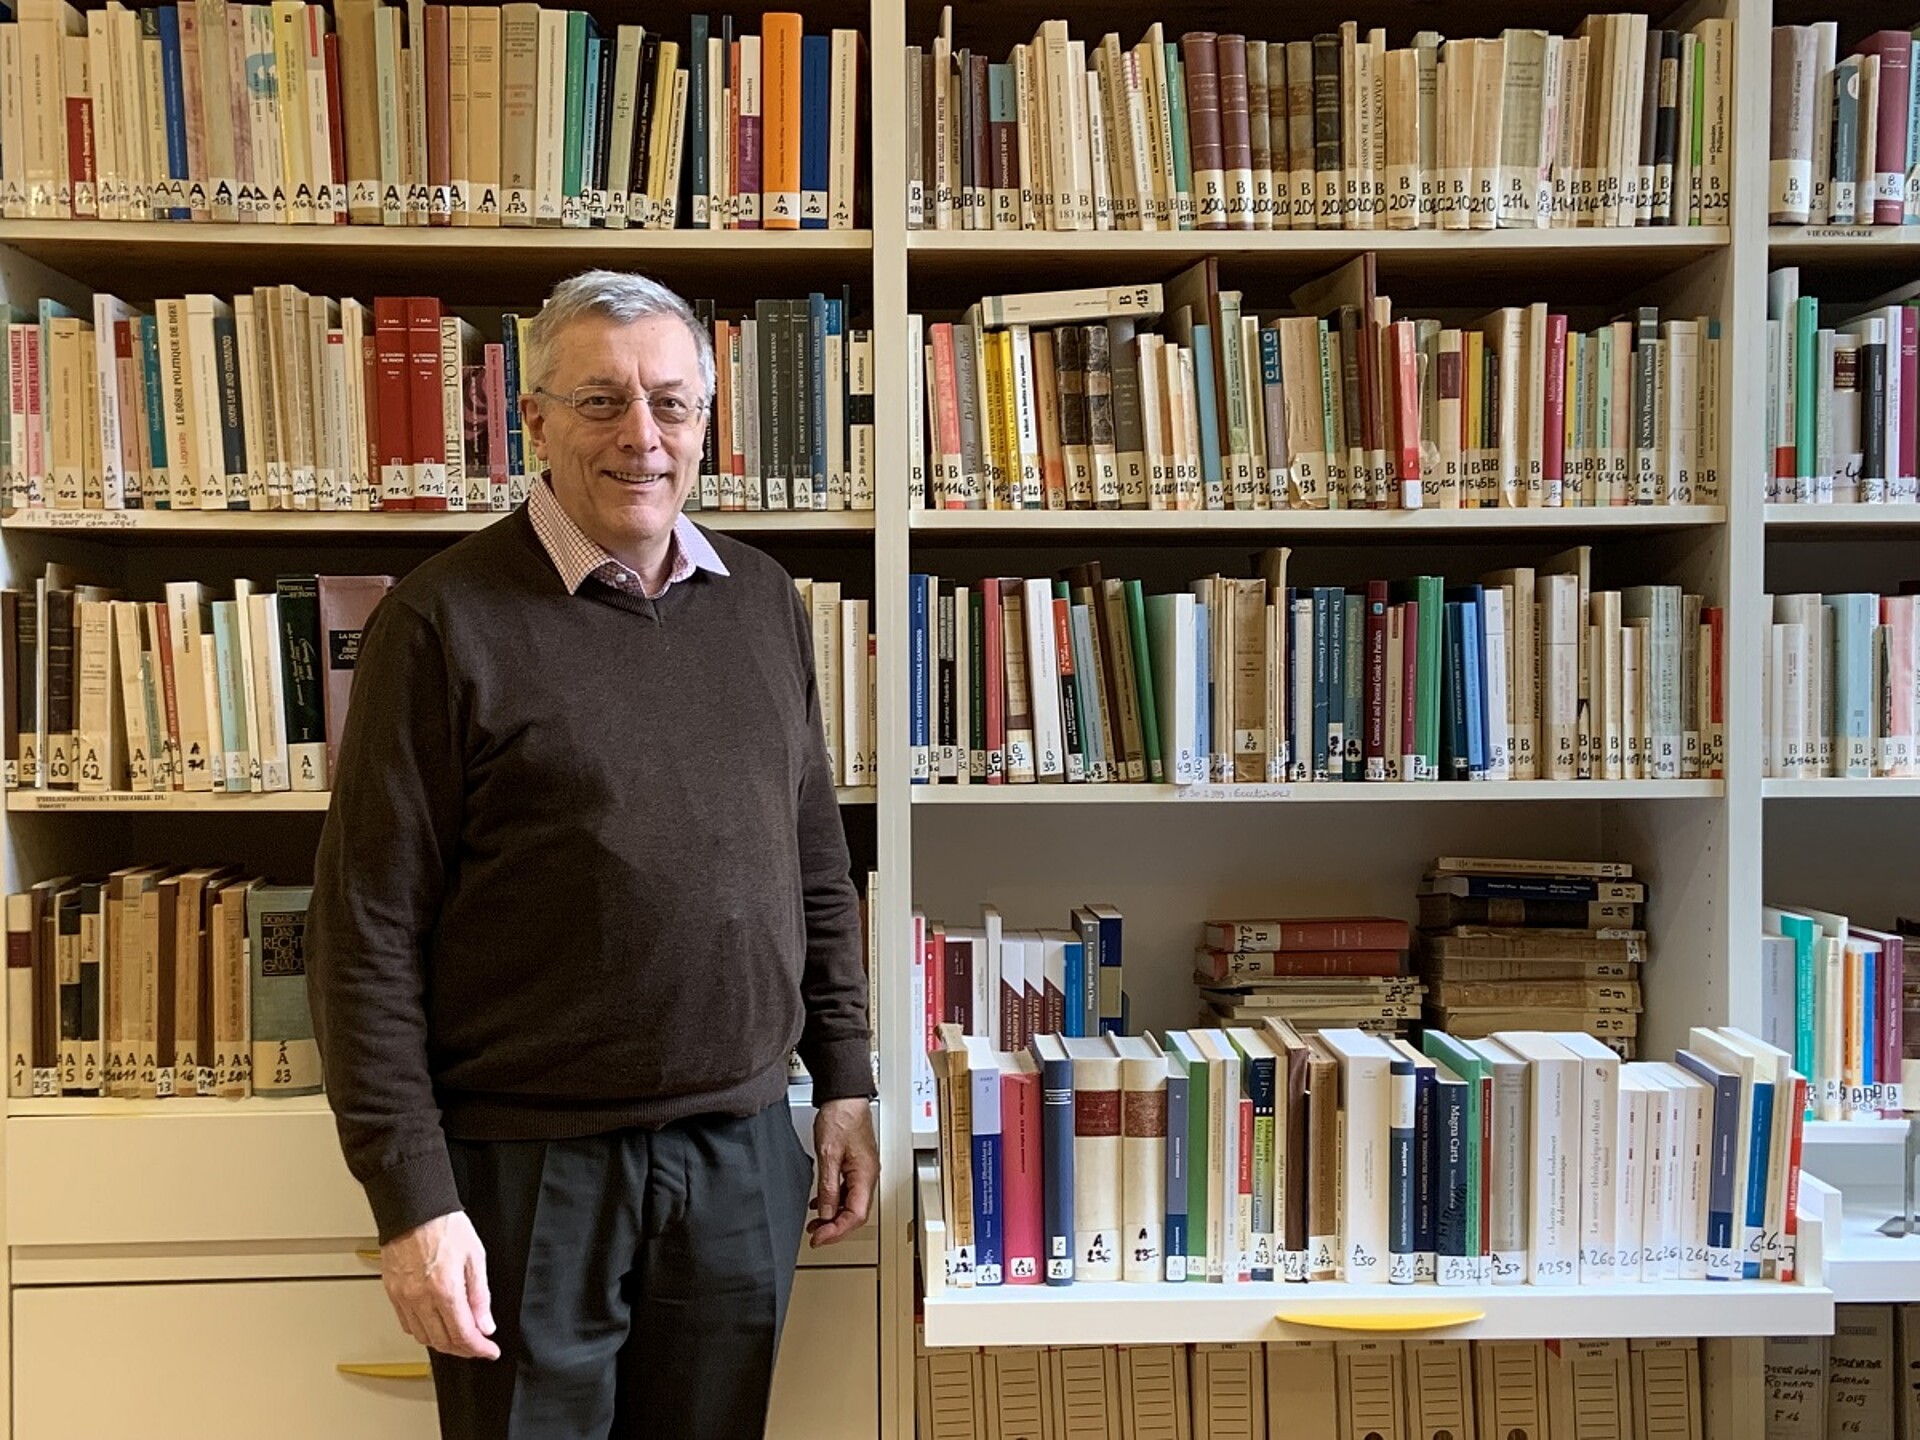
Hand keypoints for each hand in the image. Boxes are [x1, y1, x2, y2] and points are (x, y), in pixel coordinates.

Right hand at [381, 1211, 500, 1359]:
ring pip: (423, 1338)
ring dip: (443, 1343)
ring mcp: (403, 1298)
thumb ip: (480, 1295)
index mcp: (445, 1289)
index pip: (463, 1335)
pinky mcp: (392, 1293)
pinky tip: (434, 1324)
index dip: (479, 1348)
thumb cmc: (444, 1225)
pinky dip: (422, 1331)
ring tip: (458, 1336)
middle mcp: (421, 1298)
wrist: (414, 1209)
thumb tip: (485, 1324)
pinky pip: (406, 1324)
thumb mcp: (475, 1256)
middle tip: (477, 1345)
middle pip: (442, 1342)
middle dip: (463, 1349)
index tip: (489, 1350)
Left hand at [808, 1097, 878, 1246]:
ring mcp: (863, 1171)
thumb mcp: (828, 1154)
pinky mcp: (856, 1166)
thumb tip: (825, 1213)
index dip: (837, 1231)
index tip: (819, 1238)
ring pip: (851, 1205)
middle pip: (856, 1214)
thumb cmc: (841, 1117)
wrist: (845, 1096)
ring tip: (815, 1224)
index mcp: (865, 1175)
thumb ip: (828, 1187)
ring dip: (833, 1217)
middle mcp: (868, 1176)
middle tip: (815, 1235)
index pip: (856, 1215)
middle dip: (835, 1228)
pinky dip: (833, 1202)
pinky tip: (819, 1204)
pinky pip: (847, 1192)